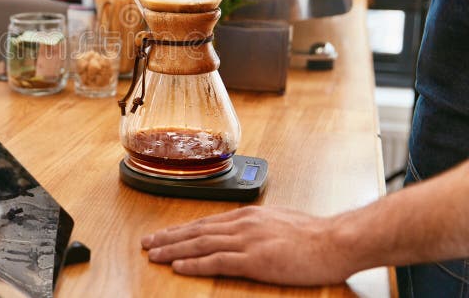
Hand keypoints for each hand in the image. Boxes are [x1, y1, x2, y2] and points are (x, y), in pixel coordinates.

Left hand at [141, 206, 353, 285]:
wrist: (335, 240)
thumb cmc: (313, 235)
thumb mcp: (278, 222)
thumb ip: (257, 226)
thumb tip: (243, 233)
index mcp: (247, 216)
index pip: (205, 222)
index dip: (181, 229)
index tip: (164, 233)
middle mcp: (241, 224)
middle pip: (196, 231)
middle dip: (169, 237)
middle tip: (147, 243)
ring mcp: (247, 241)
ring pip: (200, 244)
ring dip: (173, 249)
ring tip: (153, 254)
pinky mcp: (254, 259)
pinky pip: (217, 261)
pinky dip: (194, 263)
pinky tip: (178, 266)